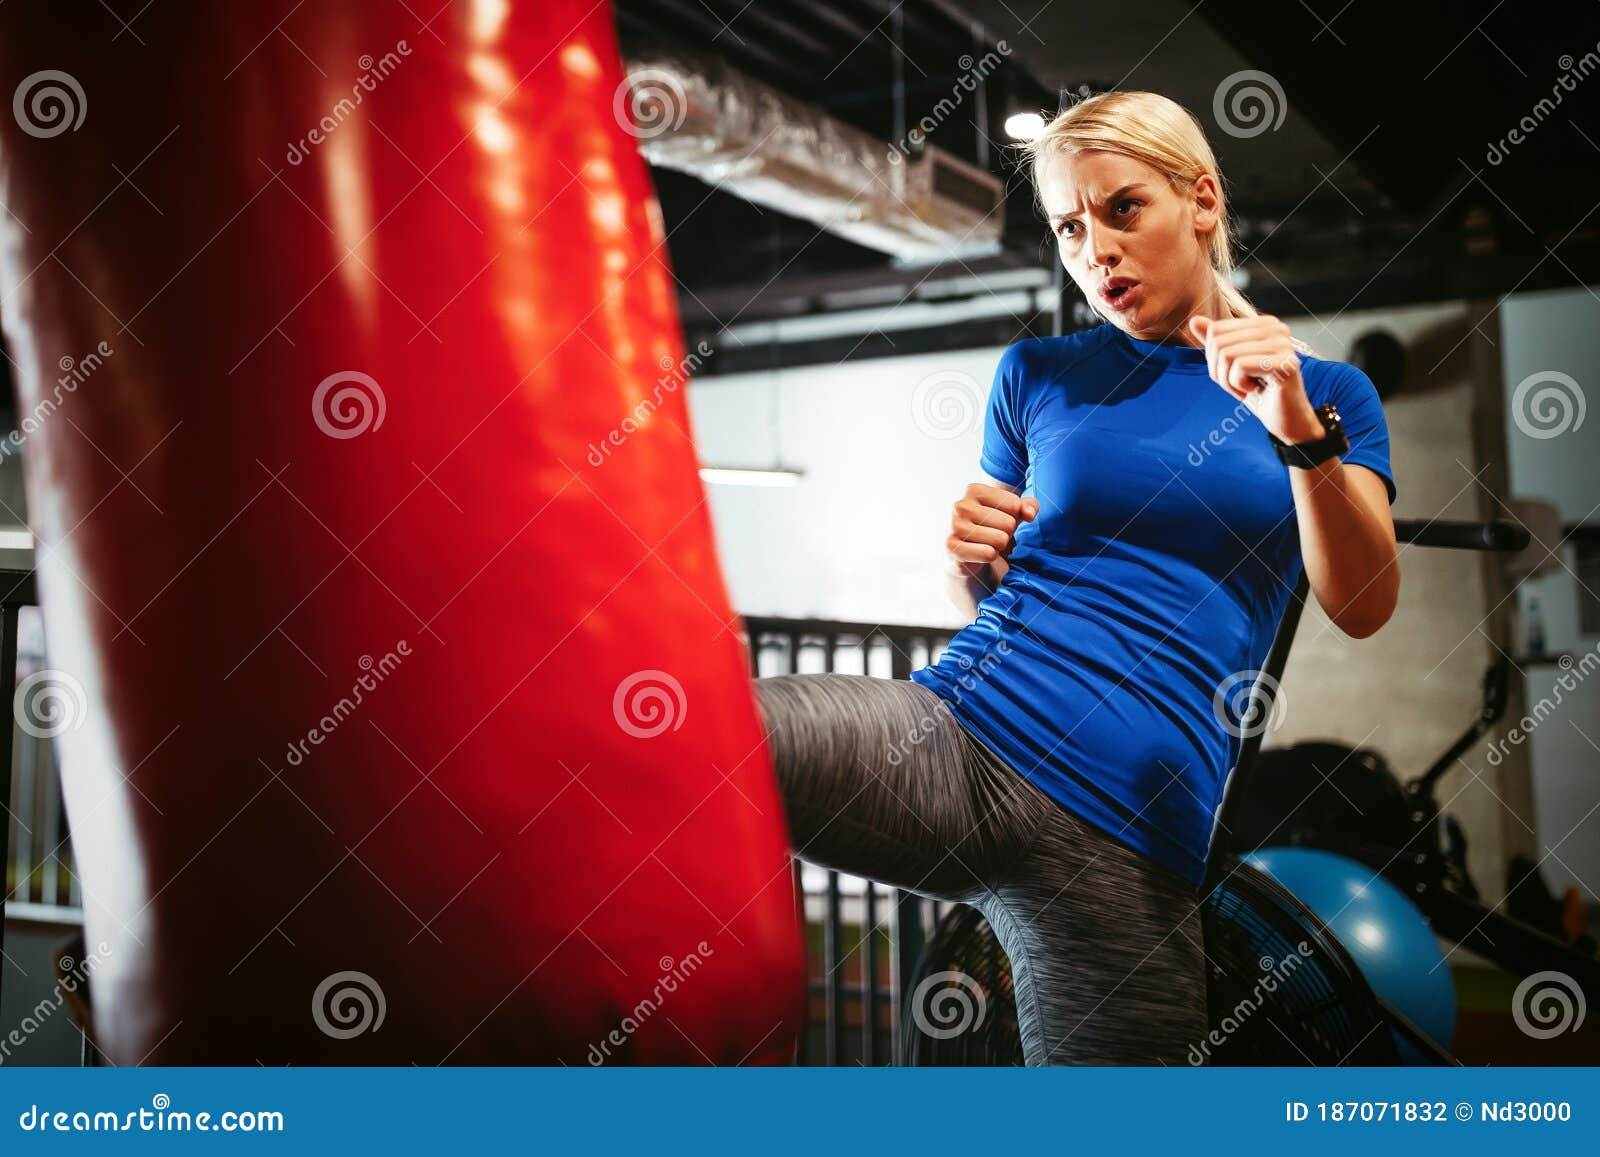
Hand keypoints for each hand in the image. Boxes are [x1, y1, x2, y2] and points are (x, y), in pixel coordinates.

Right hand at [947, 482, 1038, 577]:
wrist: (967, 552)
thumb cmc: (992, 526)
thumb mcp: (1013, 512)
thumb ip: (1028, 505)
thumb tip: (1030, 514)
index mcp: (974, 490)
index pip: (1015, 505)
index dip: (1014, 517)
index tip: (1000, 519)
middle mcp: (961, 505)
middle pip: (1008, 523)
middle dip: (1006, 533)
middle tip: (992, 534)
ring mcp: (955, 526)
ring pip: (1000, 540)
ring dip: (998, 546)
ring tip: (986, 543)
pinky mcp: (952, 547)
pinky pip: (988, 554)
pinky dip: (990, 556)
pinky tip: (979, 553)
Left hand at [1187, 314, 1324, 443]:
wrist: (1283, 420)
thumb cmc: (1259, 392)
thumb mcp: (1230, 365)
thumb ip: (1215, 342)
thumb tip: (1194, 321)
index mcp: (1265, 323)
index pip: (1216, 331)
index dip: (1213, 359)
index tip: (1232, 373)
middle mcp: (1277, 328)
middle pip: (1219, 342)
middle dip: (1219, 372)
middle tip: (1238, 385)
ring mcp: (1283, 344)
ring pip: (1227, 355)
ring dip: (1229, 381)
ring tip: (1247, 388)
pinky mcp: (1284, 362)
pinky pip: (1240, 366)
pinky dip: (1239, 385)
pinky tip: (1256, 390)